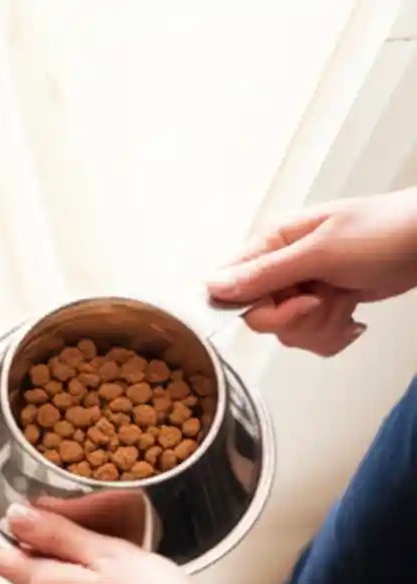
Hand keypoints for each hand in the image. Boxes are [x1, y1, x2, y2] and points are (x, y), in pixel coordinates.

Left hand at [0, 504, 274, 583]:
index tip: (24, 514)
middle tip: (86, 531)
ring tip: (115, 563)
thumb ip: (56, 532)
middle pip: (34, 576)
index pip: (3, 558)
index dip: (5, 534)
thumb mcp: (105, 552)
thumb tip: (13, 515)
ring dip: (76, 577)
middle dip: (50, 552)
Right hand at [207, 187, 416, 355]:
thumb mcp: (321, 252)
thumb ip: (266, 272)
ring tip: (346, 302)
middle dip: (299, 320)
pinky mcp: (325, 305)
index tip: (299, 304)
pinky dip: (333, 335)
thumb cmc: (385, 232)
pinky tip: (352, 317)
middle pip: (261, 317)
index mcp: (272, 244)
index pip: (235, 289)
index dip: (261, 308)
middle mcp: (282, 267)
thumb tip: (213, 286)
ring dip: (321, 327)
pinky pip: (311, 337)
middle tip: (326, 301)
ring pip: (287, 332)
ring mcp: (304, 288)